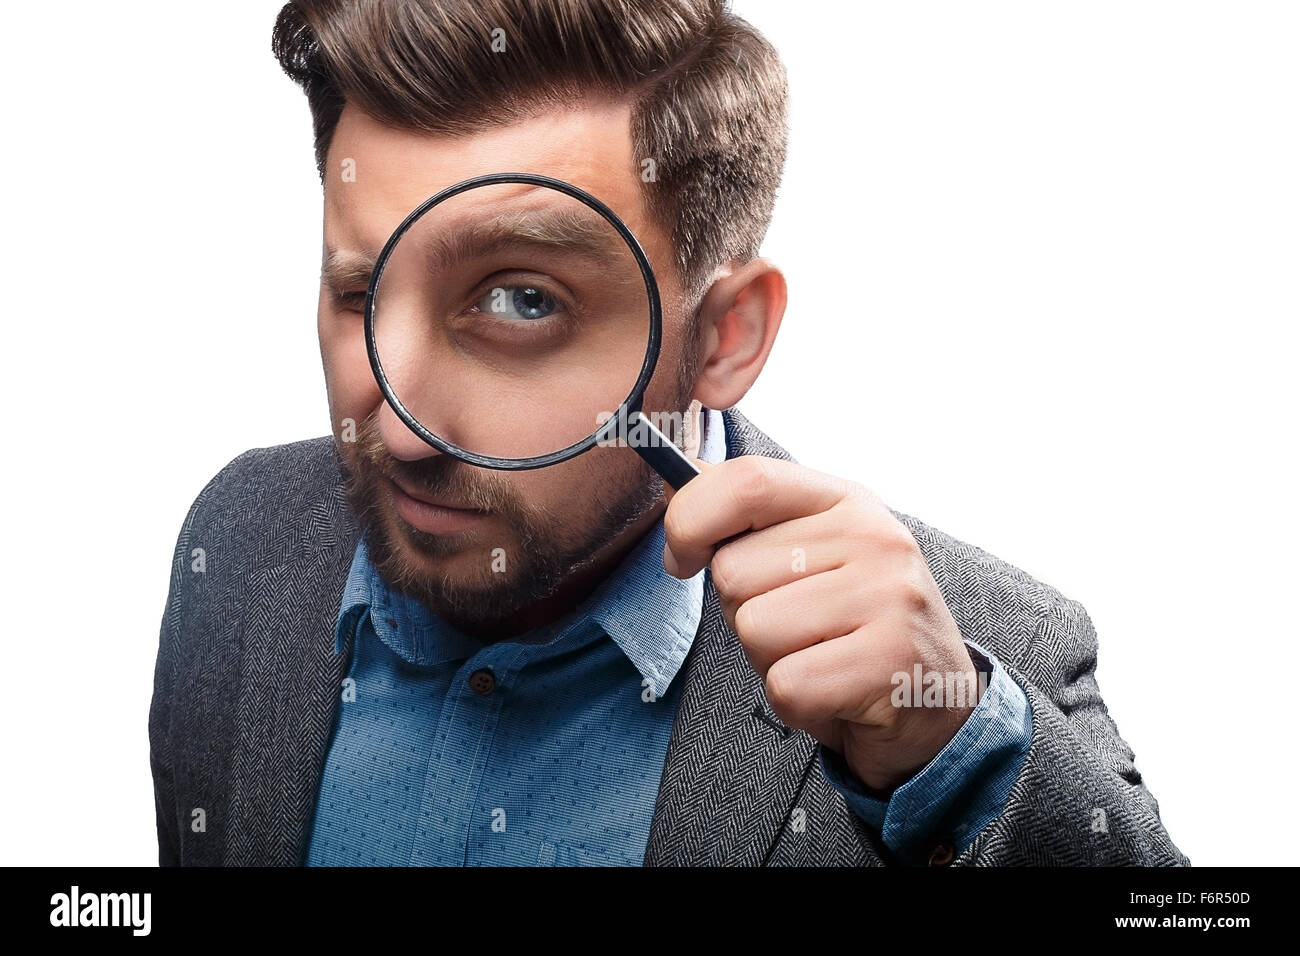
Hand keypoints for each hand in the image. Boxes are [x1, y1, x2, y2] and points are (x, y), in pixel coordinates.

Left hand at [663, 456, 981, 792]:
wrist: (935, 704)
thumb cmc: (849, 627)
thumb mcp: (808, 554)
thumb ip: (746, 518)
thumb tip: (671, 473)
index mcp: (846, 501)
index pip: (745, 481)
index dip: (690, 520)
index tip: (682, 557)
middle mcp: (874, 537)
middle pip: (734, 570)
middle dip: (746, 612)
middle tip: (801, 630)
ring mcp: (889, 596)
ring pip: (753, 629)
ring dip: (770, 660)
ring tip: (820, 658)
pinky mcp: (890, 661)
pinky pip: (785, 684)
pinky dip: (797, 702)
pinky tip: (836, 693)